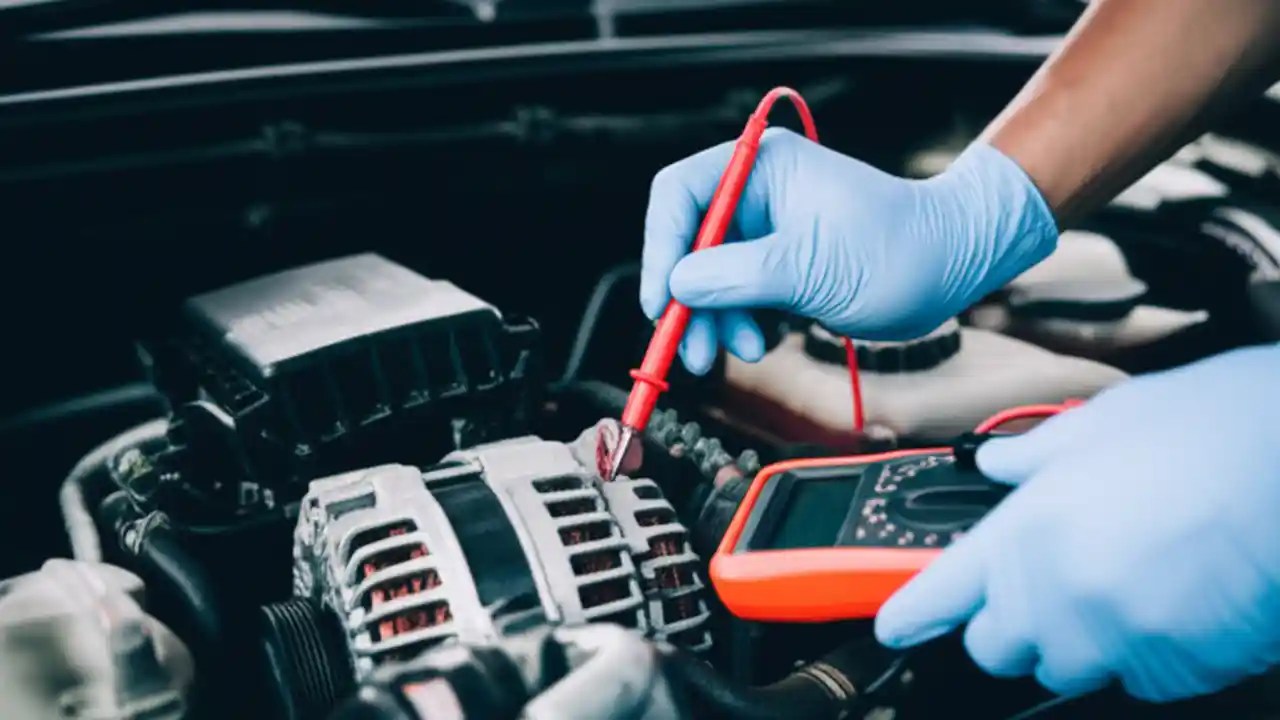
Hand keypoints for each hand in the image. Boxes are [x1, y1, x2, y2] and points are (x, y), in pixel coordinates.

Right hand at [640, 128, 1057, 373]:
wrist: (953, 266)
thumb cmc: (898, 251)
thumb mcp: (809, 268)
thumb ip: (736, 276)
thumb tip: (677, 286)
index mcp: (762, 167)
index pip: (679, 195)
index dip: (661, 248)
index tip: (661, 300)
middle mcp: (757, 192)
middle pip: (688, 241)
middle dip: (686, 298)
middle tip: (686, 348)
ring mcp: (766, 227)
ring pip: (708, 274)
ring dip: (713, 318)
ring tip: (739, 351)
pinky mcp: (778, 261)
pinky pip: (735, 291)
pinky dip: (737, 320)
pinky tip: (756, 343)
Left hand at [875, 344, 1279, 701]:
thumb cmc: (1208, 432)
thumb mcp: (1101, 422)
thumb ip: (1033, 455)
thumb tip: (997, 463)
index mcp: (1023, 533)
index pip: (938, 593)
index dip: (910, 610)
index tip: (895, 621)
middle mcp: (1057, 598)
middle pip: (996, 645)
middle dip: (1008, 619)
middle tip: (1046, 576)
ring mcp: (1115, 643)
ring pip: (1064, 665)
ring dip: (1076, 637)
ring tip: (1125, 577)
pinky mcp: (1174, 673)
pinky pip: (1136, 678)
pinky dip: (1142, 652)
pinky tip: (1173, 599)